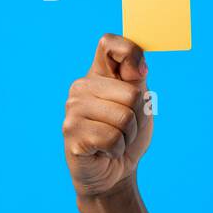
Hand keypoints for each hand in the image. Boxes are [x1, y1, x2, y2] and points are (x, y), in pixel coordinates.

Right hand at [63, 33, 152, 198]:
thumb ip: (137, 77)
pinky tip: (105, 150)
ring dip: (128, 135)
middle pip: (132, 94)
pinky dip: (118, 148)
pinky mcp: (72, 133)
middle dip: (138, 117)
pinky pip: (113, 138)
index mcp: (98, 73)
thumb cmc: (127, 133)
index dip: (131, 53)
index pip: (110, 43)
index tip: (140, 74)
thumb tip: (139, 66)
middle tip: (124, 127)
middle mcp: (81, 86)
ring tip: (115, 139)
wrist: (115, 169)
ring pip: (124, 118)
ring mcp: (73, 109)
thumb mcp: (139, 101)